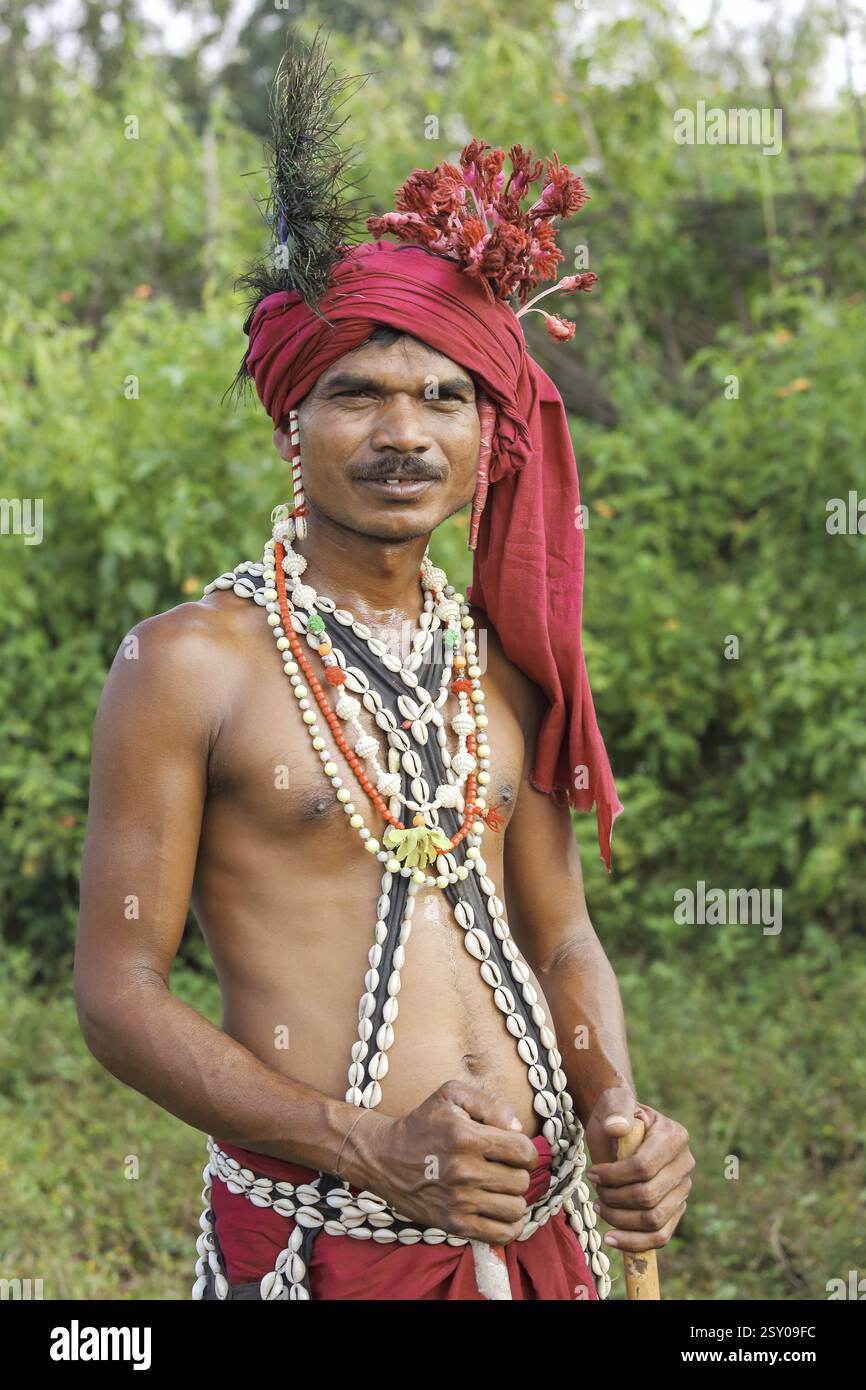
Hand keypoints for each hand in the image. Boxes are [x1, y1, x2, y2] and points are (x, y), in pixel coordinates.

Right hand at [348, 1079, 538, 1243]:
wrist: (383, 1157)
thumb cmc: (422, 1123)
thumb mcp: (451, 1095)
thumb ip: (490, 1103)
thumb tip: (517, 1129)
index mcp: (466, 1137)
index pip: (523, 1151)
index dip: (525, 1150)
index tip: (514, 1151)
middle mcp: (464, 1171)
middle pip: (521, 1181)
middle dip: (518, 1173)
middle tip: (503, 1168)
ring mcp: (458, 1201)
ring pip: (515, 1209)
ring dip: (513, 1199)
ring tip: (500, 1189)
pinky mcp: (453, 1224)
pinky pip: (500, 1235)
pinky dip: (509, 1227)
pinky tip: (499, 1212)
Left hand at [583, 1086, 693, 1252]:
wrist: (621, 1128)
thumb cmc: (616, 1115)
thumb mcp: (613, 1104)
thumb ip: (616, 1111)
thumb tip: (617, 1128)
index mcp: (674, 1136)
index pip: (644, 1167)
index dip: (614, 1175)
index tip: (593, 1173)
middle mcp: (685, 1164)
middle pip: (649, 1196)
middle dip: (615, 1198)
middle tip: (595, 1191)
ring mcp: (683, 1189)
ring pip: (654, 1220)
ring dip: (620, 1220)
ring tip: (599, 1207)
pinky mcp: (676, 1209)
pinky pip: (660, 1236)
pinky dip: (635, 1243)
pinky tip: (611, 1238)